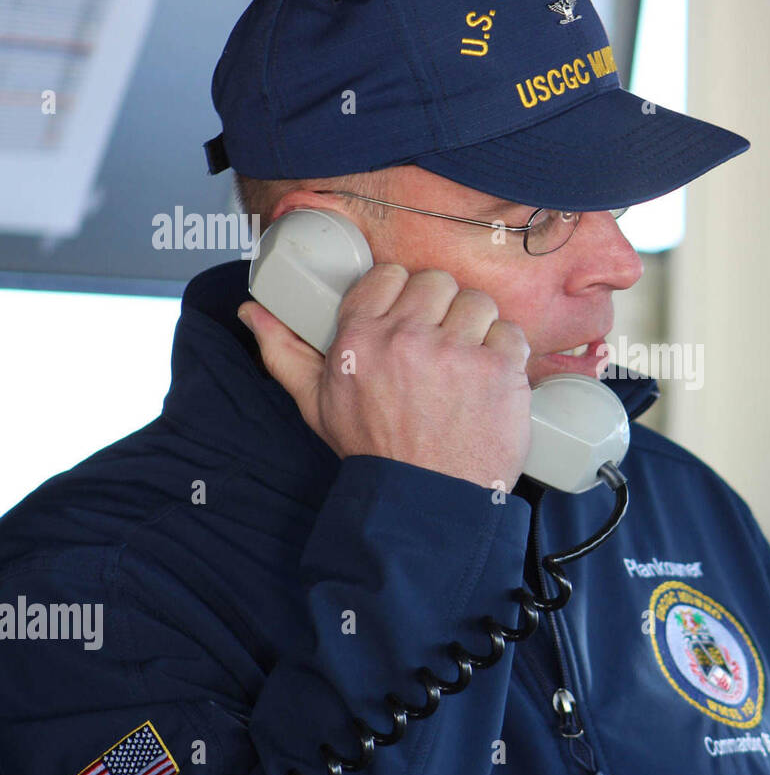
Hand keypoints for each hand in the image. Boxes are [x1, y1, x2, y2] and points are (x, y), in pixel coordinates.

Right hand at [238, 265, 532, 490]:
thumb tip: (252, 312)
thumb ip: (285, 352)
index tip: (412, 320)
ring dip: (477, 329)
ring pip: (478, 302)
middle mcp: (407, 336)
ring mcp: (456, 351)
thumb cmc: (374, 451)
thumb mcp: (317, 403)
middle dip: (442, 311)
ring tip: (468, 364)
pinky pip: (511, 333)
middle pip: (438, 282)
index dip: (404, 296)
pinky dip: (506, 354)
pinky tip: (490, 380)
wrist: (424, 500)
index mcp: (360, 336)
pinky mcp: (498, 369)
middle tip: (442, 346)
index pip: (390, 275)